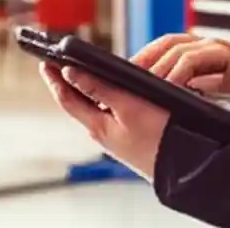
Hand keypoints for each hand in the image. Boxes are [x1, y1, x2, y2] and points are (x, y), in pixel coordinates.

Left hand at [40, 61, 169, 180]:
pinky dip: (100, 100)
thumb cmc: (160, 139)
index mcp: (97, 126)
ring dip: (82, 91)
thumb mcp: (128, 106)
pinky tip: (107, 95)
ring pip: (92, 110)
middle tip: (54, 65)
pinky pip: (107, 115)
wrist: (185, 168)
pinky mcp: (129, 139)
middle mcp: (102, 133)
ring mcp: (116, 138)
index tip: (44, 62)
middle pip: (76, 104)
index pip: (66, 98)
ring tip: (76, 76)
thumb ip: (99, 88)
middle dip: (65, 84)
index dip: (54, 79)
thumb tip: (70, 73)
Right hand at [132, 33, 229, 97]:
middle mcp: (201, 40)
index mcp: (216, 49)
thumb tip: (193, 85)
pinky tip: (134, 65)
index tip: (163, 90)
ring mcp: (191, 39)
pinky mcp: (182, 42)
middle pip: (172, 49)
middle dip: (155, 68)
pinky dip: (147, 54)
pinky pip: (161, 44)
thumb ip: (216, 85)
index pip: (189, 58)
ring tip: (129, 73)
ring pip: (163, 44)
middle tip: (140, 87)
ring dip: (145, 57)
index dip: (175, 74)